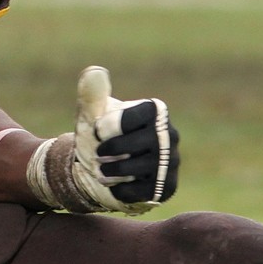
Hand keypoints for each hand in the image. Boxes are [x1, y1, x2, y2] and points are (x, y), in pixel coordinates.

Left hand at [26, 65, 179, 214]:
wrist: (99, 169)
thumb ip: (92, 94)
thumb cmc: (98, 137)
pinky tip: (114, 184)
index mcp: (155, 111)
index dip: (112, 126)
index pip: (139, 116)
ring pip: (144, 167)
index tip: (97, 131)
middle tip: (98, 154)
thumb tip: (94, 73)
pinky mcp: (167, 187)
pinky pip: (145, 190)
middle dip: (113, 149)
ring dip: (114, 169)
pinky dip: (122, 188)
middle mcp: (170, 135)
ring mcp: (171, 162)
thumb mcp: (91, 115)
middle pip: (144, 141)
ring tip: (102, 168)